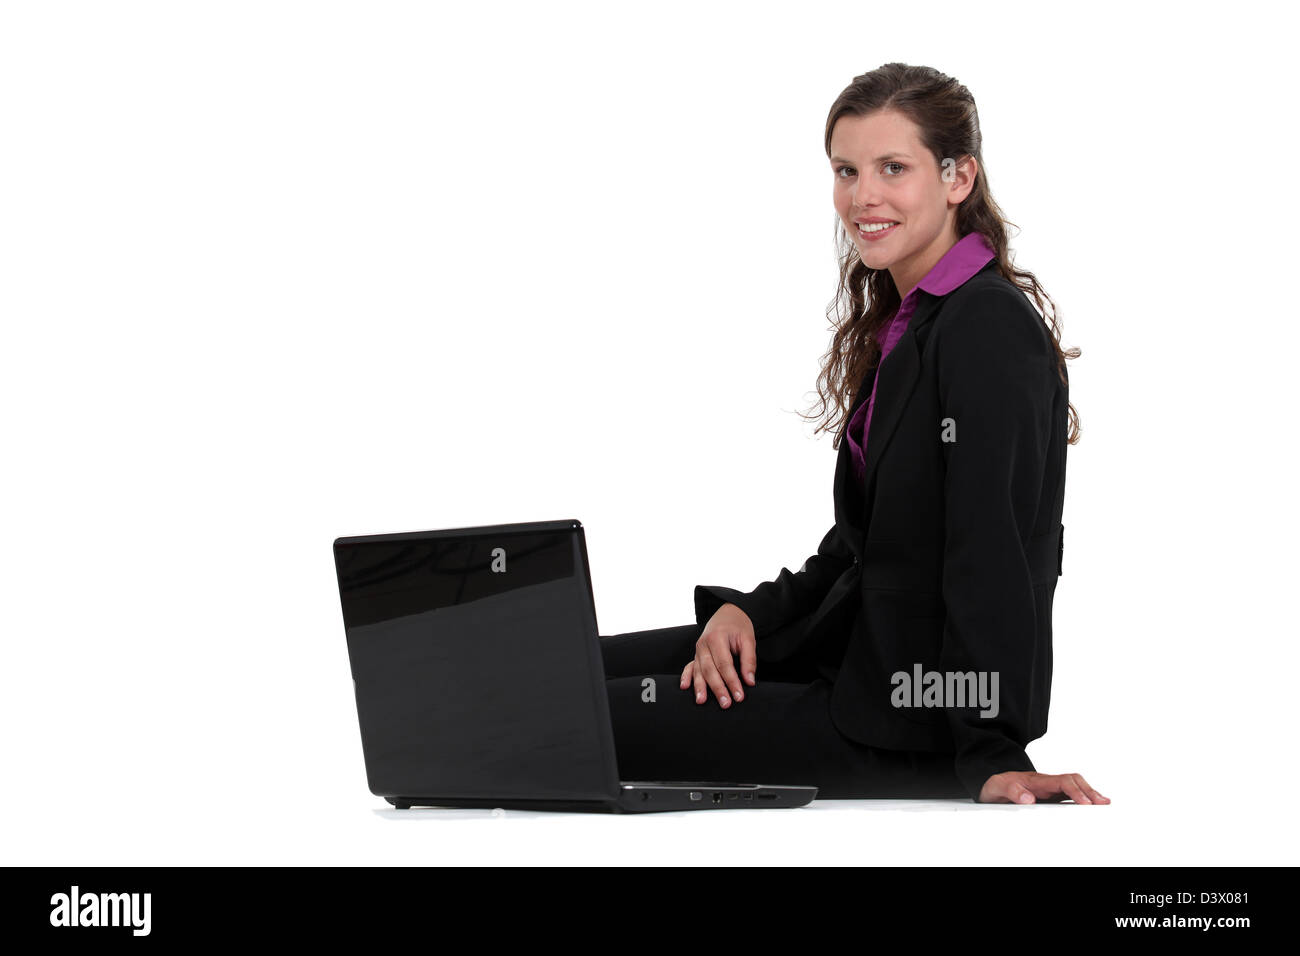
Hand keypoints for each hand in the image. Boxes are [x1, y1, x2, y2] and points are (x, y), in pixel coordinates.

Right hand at [679, 603, 756, 708]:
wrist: (728, 612)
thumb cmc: (739, 626)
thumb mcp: (748, 639)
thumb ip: (749, 660)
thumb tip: (749, 681)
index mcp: (717, 638)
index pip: (725, 664)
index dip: (732, 681)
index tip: (739, 696)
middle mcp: (703, 644)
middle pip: (710, 670)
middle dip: (717, 688)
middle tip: (725, 704)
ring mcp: (697, 650)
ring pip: (698, 671)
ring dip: (699, 687)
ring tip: (702, 701)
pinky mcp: (696, 654)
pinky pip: (689, 666)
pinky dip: (686, 677)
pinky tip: (684, 687)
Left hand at [978, 771, 1109, 804]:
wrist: (994, 784)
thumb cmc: (999, 785)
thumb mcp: (999, 787)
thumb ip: (1013, 791)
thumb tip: (1029, 799)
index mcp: (1038, 780)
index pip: (1062, 782)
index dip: (1075, 792)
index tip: (1085, 803)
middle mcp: (1047, 782)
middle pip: (1073, 781)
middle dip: (1089, 791)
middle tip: (1102, 803)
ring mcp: (1051, 788)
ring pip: (1075, 786)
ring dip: (1090, 793)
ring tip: (1104, 803)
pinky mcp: (1051, 795)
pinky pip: (1071, 794)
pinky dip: (1083, 797)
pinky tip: (1093, 805)